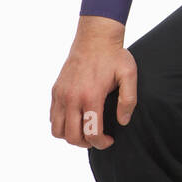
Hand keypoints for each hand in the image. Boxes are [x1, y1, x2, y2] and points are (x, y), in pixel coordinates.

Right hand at [50, 16, 136, 149]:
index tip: (110, 140)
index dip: (101, 143)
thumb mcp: (129, 75)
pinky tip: (76, 119)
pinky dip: (62, 124)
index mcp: (90, 96)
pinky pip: (53, 117)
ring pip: (57, 130)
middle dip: (86, 144)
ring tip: (85, 130)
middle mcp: (72, 97)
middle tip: (98, 138)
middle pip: (72, 137)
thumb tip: (122, 121)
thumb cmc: (114, 56)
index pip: (91, 133)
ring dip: (71, 136)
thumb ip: (128, 100)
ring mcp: (61, 94)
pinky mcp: (56, 90)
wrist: (95, 37)